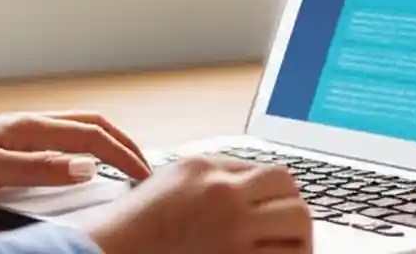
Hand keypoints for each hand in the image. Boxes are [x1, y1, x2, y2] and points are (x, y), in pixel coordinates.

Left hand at [0, 111, 150, 206]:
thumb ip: (41, 167)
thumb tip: (87, 165)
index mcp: (31, 127)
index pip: (92, 137)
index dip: (122, 154)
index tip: (143, 174)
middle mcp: (31, 123)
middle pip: (91, 124)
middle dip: (122, 141)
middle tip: (144, 165)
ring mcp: (23, 130)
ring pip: (79, 128)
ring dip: (107, 140)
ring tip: (124, 160)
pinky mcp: (15, 140)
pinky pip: (63, 137)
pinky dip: (87, 145)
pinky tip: (85, 159)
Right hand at [85, 156, 311, 253]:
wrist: (114, 250)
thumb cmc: (138, 220)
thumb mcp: (174, 177)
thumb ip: (216, 171)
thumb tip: (254, 178)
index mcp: (210, 170)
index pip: (272, 173)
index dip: (283, 193)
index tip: (283, 206)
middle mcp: (224, 195)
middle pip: (291, 195)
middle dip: (298, 212)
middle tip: (294, 229)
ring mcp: (231, 231)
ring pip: (297, 225)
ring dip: (300, 238)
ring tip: (294, 248)